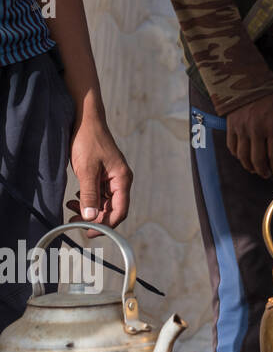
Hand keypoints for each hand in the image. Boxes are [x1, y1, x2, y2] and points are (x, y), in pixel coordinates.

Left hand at [65, 115, 132, 235]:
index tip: (88, 232)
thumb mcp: (86, 170)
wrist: (84, 120)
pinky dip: (86, 199)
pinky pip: (98, 194)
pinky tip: (74, 198)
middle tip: (74, 221)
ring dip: (89, 209)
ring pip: (103, 203)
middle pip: (112, 209)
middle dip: (94, 218)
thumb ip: (90, 195)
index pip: (120, 211)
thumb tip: (90, 218)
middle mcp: (120, 180)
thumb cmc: (88, 141)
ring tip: (70, 208)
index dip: (106, 225)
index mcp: (122, 179)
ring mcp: (111, 178)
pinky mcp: (102, 174)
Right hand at [226, 92, 272, 178]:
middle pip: (257, 159)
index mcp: (272, 127)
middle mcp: (256, 130)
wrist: (249, 82)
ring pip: (243, 156)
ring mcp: (242, 129)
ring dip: (249, 166)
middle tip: (266, 174)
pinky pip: (232, 146)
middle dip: (262, 170)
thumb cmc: (270, 98)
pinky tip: (242, 158)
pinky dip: (237, 155)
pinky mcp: (231, 126)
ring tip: (254, 169)